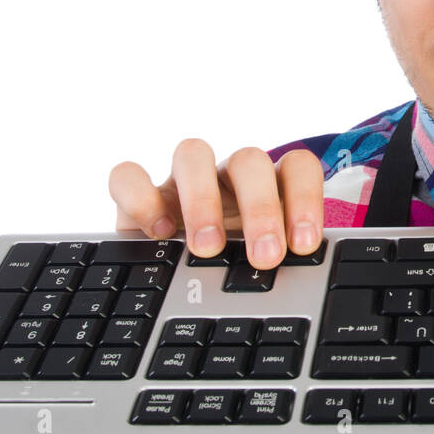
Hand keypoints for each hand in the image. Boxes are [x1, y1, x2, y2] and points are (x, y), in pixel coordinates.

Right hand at [108, 139, 324, 268]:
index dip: (305, 199)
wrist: (181, 280)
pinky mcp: (139, 194)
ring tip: (208, 250)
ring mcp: (183, 180)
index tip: (304, 245)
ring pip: (192, 152)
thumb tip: (304, 280)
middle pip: (249, 160)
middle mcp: (227, 176)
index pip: (297, 167)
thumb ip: (281, 260)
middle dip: (260, 209)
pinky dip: (142, 199)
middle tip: (265, 257)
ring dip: (203, 200)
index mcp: (269, 186)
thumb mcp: (261, 266)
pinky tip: (159, 234)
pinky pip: (128, 175)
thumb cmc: (234, 267)